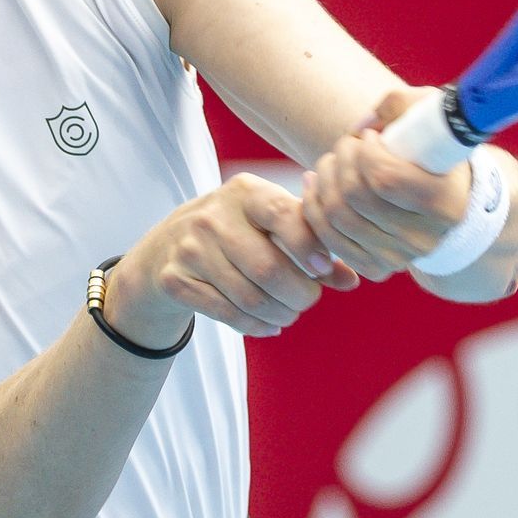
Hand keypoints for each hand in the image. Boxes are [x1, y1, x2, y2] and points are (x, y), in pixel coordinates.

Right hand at [106, 175, 359, 341]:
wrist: (165, 247)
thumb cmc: (237, 233)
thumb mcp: (271, 226)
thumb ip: (314, 246)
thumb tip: (352, 279)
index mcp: (245, 191)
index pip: (285, 216)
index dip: (311, 247)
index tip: (324, 270)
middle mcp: (213, 215)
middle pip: (269, 269)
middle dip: (300, 295)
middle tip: (308, 301)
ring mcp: (189, 248)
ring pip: (250, 297)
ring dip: (281, 314)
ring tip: (289, 314)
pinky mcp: (174, 279)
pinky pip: (227, 314)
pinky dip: (256, 326)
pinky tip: (269, 325)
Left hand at [301, 87, 473, 282]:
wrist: (450, 198)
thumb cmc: (436, 151)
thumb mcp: (431, 115)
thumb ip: (399, 106)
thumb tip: (362, 128)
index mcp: (444, 201)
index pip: (384, 179)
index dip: (364, 153)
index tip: (369, 137)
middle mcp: (424, 237)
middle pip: (354, 198)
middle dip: (339, 161)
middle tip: (346, 145)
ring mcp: (400, 258)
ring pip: (336, 218)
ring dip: (323, 181)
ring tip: (330, 162)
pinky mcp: (377, 267)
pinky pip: (328, 239)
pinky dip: (314, 208)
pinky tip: (316, 185)